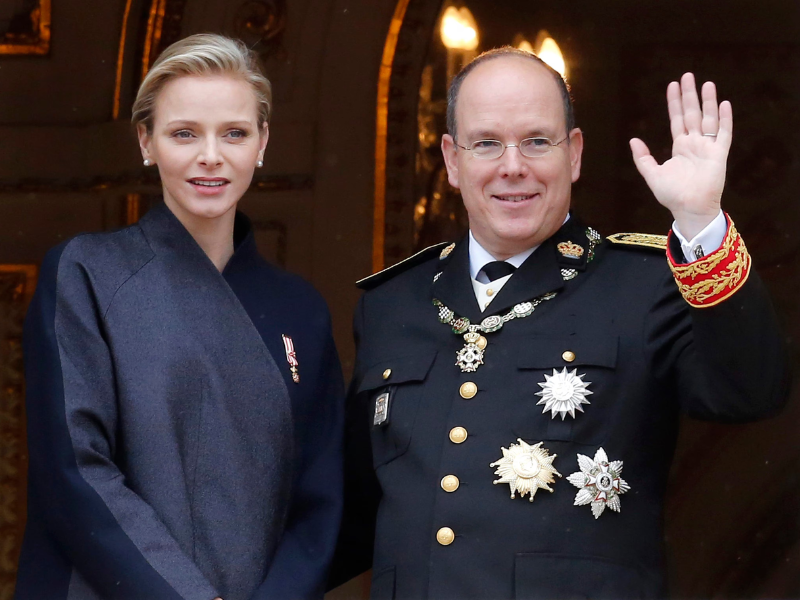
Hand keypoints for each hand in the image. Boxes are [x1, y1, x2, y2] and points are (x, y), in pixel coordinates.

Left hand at [629, 72, 731, 238]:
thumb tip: (633, 139)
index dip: (674, 102)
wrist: (689, 209)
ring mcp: (707, 148)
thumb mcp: (652, 174)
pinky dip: (724, 120)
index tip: (672, 85)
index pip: (677, 119)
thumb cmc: (672, 195)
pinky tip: (723, 104)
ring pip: (708, 119)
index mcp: (680, 147)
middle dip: (689, 95)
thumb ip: (643, 158)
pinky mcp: (718, 155)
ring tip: (706, 83)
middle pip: (692, 114)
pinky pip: (723, 134)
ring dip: (708, 102)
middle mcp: (694, 144)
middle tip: (688, 75)